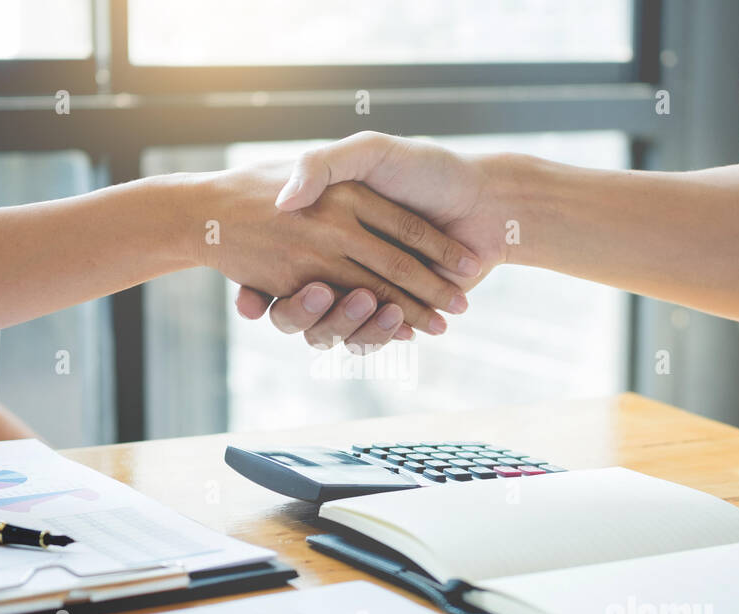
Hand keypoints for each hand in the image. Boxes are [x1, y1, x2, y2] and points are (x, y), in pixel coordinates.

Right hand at [239, 132, 511, 340]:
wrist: (488, 202)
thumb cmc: (429, 169)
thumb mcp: (369, 152)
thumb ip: (323, 165)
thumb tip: (285, 201)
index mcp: (330, 224)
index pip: (284, 260)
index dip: (261, 282)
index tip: (249, 295)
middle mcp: (343, 259)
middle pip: (307, 301)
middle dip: (303, 309)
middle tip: (312, 293)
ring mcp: (368, 288)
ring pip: (337, 324)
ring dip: (345, 324)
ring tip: (366, 303)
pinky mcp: (396, 312)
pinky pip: (370, 335)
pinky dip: (379, 336)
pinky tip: (396, 328)